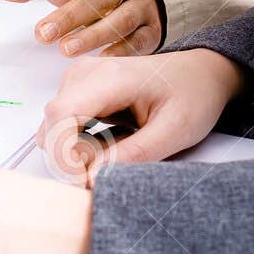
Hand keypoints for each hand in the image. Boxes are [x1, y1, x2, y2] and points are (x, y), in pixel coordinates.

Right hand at [37, 48, 246, 184]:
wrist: (200, 72)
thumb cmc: (192, 95)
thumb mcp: (174, 132)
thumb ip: (133, 155)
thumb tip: (92, 179)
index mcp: (111, 78)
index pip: (60, 116)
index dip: (63, 155)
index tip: (85, 181)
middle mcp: (87, 72)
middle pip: (53, 124)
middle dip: (71, 159)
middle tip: (109, 173)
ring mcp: (80, 77)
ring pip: (55, 127)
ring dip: (76, 152)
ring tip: (118, 152)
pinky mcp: (80, 87)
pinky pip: (63, 123)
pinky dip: (79, 142)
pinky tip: (110, 141)